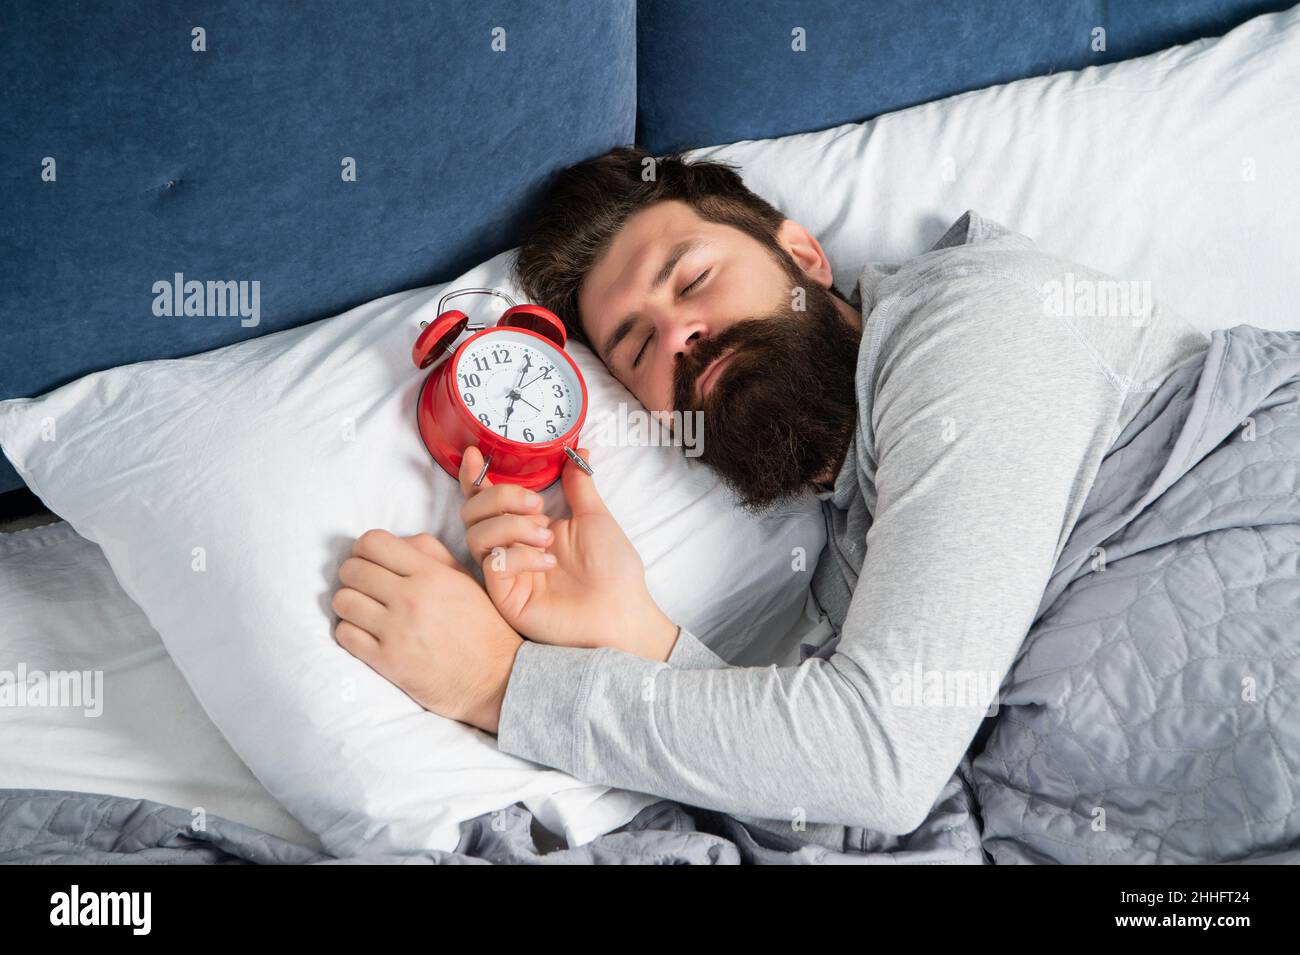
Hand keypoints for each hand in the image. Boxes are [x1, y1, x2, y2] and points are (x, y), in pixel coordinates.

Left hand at [330, 529, 521, 732]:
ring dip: (350, 604)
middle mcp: (412, 598)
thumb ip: (431, 554)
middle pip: (352, 569)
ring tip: (364, 611)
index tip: (369, 561)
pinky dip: (350, 632)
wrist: (498, 677)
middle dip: (354, 576)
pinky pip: (345, 634)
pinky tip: (366, 634)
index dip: (363, 549)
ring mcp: (397, 630)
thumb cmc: (482, 626)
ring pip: (343, 600)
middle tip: (366, 588)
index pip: (372, 542)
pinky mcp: (388, 661)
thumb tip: (396, 543)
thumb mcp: (465, 580)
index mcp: (431, 574)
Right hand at [458, 445, 678, 660]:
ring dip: (511, 526)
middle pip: (472, 513)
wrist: (623, 610)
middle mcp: (511, 549)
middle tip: (536, 505)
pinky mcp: (506, 598)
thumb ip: (579, 485)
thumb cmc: (613, 569)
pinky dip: (520, 555)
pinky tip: (548, 563)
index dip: (474, 477)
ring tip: (547, 538)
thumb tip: (578, 453)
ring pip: (476, 536)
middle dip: (499, 498)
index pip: (487, 499)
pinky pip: (494, 565)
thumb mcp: (595, 517)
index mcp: (527, 527)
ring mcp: (507, 574)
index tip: (474, 454)